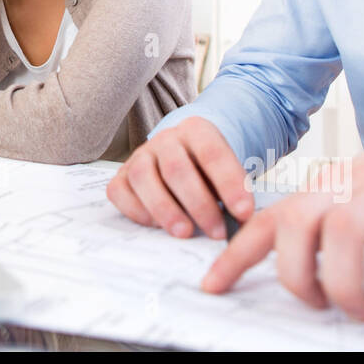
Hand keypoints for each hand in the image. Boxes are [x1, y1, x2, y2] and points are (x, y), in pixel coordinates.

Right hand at [107, 115, 254, 239]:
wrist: (184, 158)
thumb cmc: (209, 172)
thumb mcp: (226, 173)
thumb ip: (233, 193)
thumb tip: (243, 225)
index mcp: (197, 130)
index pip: (213, 153)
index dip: (229, 183)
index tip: (245, 213)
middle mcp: (165, 139)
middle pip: (176, 168)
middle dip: (199, 204)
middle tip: (217, 233)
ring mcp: (140, 156)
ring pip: (143, 177)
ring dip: (165, 209)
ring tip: (185, 233)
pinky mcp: (121, 176)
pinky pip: (119, 191)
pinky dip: (135, 210)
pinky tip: (155, 225)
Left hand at [201, 108, 363, 350]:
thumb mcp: (351, 191)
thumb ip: (320, 219)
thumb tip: (294, 267)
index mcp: (328, 187)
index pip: (268, 219)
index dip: (236, 255)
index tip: (212, 285)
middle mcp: (357, 184)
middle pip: (296, 223)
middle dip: (297, 274)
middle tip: (318, 304)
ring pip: (347, 230)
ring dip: (346, 283)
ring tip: (361, 311)